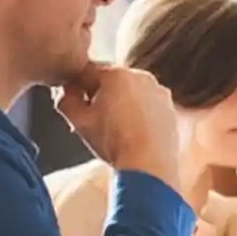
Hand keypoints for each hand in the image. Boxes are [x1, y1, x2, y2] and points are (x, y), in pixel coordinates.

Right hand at [54, 62, 180, 193]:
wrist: (149, 163)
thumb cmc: (113, 141)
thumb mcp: (78, 120)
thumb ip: (66, 100)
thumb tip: (67, 93)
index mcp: (116, 74)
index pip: (87, 72)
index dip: (76, 87)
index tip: (73, 101)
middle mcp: (142, 76)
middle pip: (112, 81)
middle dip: (101, 95)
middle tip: (93, 119)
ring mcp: (159, 92)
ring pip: (132, 93)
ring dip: (121, 104)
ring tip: (114, 128)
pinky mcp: (170, 108)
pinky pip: (148, 106)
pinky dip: (139, 114)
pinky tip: (132, 132)